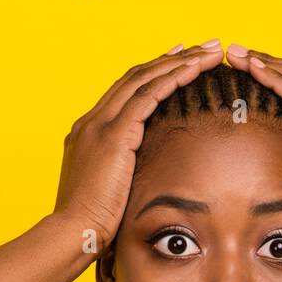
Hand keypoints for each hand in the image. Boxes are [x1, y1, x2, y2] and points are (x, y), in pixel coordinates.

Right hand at [53, 41, 225, 250]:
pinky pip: (147, 97)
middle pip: (136, 77)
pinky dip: (171, 80)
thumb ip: (122, 175)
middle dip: (172, 59)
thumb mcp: (107, 191)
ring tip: (208, 51)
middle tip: (203, 46)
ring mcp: (100, 126)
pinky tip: (194, 70)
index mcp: (89, 133)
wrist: (73, 234)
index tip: (180, 60)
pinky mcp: (113, 137)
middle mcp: (92, 121)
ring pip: (144, 80)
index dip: (155, 73)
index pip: (126, 92)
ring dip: (179, 63)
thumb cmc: (91, 225)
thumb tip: (142, 180)